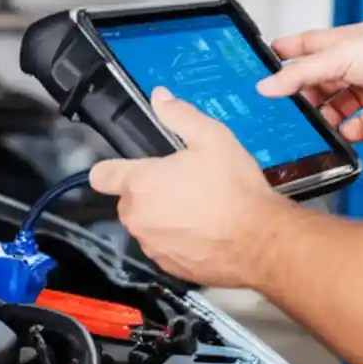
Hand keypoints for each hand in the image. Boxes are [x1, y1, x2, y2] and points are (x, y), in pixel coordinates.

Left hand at [89, 87, 284, 288]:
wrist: (261, 241)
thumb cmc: (234, 188)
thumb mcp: (212, 137)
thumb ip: (179, 115)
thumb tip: (159, 96)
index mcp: (140, 183)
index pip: (102, 176)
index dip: (110, 170)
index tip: (123, 169)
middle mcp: (138, 217)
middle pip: (129, 201)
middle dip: (148, 192)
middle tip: (183, 184)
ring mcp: (152, 246)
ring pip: (147, 226)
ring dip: (162, 218)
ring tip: (198, 209)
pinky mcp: (169, 267)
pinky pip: (164, 248)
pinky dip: (177, 241)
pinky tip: (204, 232)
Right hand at [257, 22, 362, 142]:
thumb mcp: (341, 57)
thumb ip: (301, 73)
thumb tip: (267, 85)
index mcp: (338, 45)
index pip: (301, 48)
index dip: (280, 56)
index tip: (258, 67)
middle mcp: (351, 68)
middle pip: (313, 85)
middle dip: (297, 97)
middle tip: (278, 110)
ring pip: (332, 110)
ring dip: (320, 119)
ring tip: (305, 128)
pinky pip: (356, 130)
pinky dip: (345, 135)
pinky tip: (338, 136)